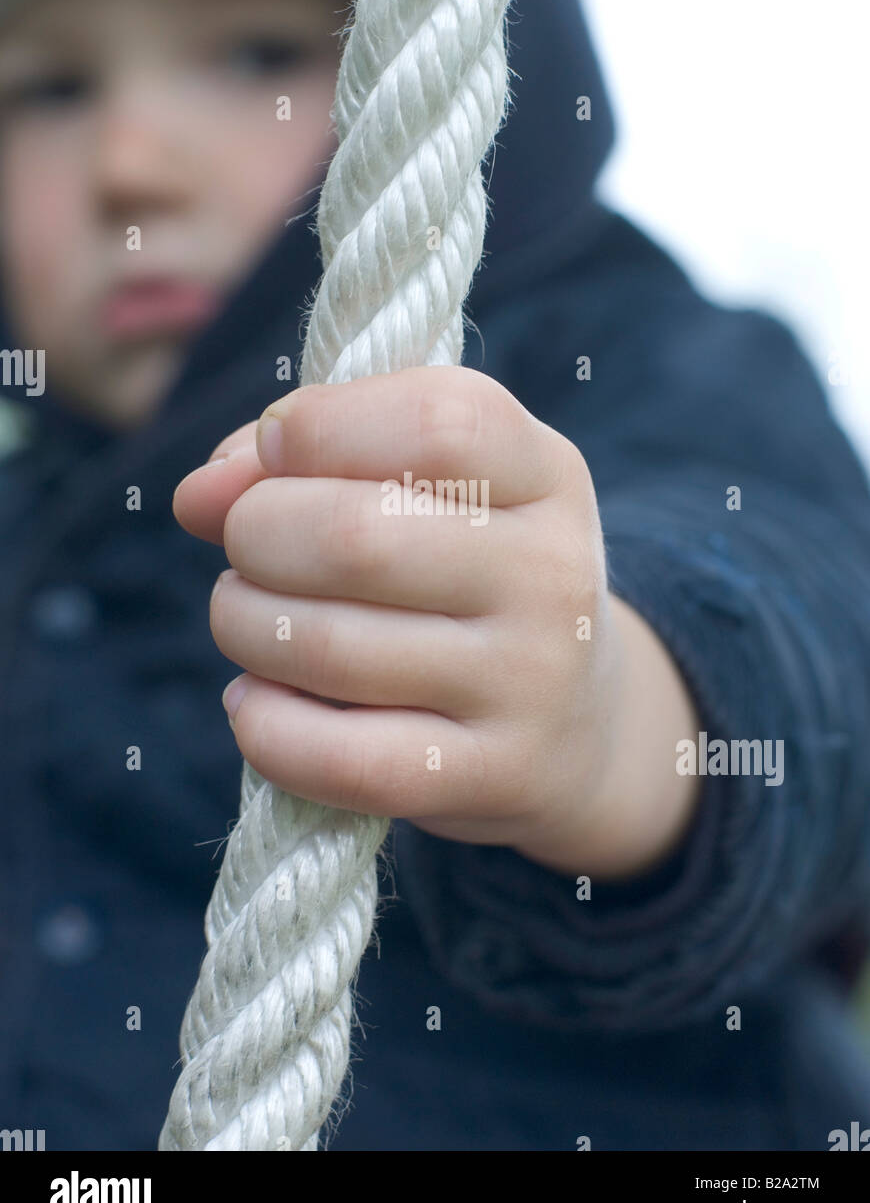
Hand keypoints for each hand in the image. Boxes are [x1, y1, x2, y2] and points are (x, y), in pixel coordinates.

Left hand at [173, 366, 699, 878]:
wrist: (578, 724)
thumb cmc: (469, 575)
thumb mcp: (429, 487)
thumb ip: (310, 457)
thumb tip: (199, 494)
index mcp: (547, 475)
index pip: (434, 424)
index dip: (317, 428)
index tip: (273, 451)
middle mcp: (554, 577)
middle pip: (355, 537)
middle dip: (254, 533)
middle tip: (249, 550)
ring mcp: (530, 686)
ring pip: (326, 648)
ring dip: (242, 625)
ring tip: (247, 619)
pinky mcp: (493, 779)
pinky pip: (338, 758)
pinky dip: (263, 725)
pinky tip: (256, 702)